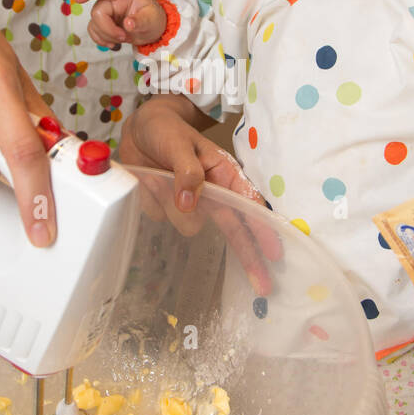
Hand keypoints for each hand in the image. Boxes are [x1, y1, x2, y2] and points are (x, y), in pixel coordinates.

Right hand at [74, 0, 165, 46]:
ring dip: (106, 36)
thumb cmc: (153, 18)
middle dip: (108, 29)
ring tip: (123, 39)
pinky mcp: (103, 24)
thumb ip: (141, 21)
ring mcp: (106, 13)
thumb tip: (128, 24)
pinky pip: (94, 32)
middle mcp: (111, 2)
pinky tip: (113, 44)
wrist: (152, 30)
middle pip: (97, 13)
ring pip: (94, 24)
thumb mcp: (152, 19)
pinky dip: (102, 40)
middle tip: (124, 37)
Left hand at [119, 95, 281, 294]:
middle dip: (249, 257)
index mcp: (223, 174)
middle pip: (234, 230)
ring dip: (169, 203)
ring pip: (188, 225)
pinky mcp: (167, 209)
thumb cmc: (166, 130)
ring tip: (156, 173)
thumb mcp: (178, 143)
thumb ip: (186, 172)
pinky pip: (160, 218)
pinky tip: (147, 180)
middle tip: (263, 286)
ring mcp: (190, 204)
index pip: (248, 204)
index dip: (262, 228)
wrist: (139, 128)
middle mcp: (212, 193)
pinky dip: (151, 200)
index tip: (275, 252)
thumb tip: (190, 203)